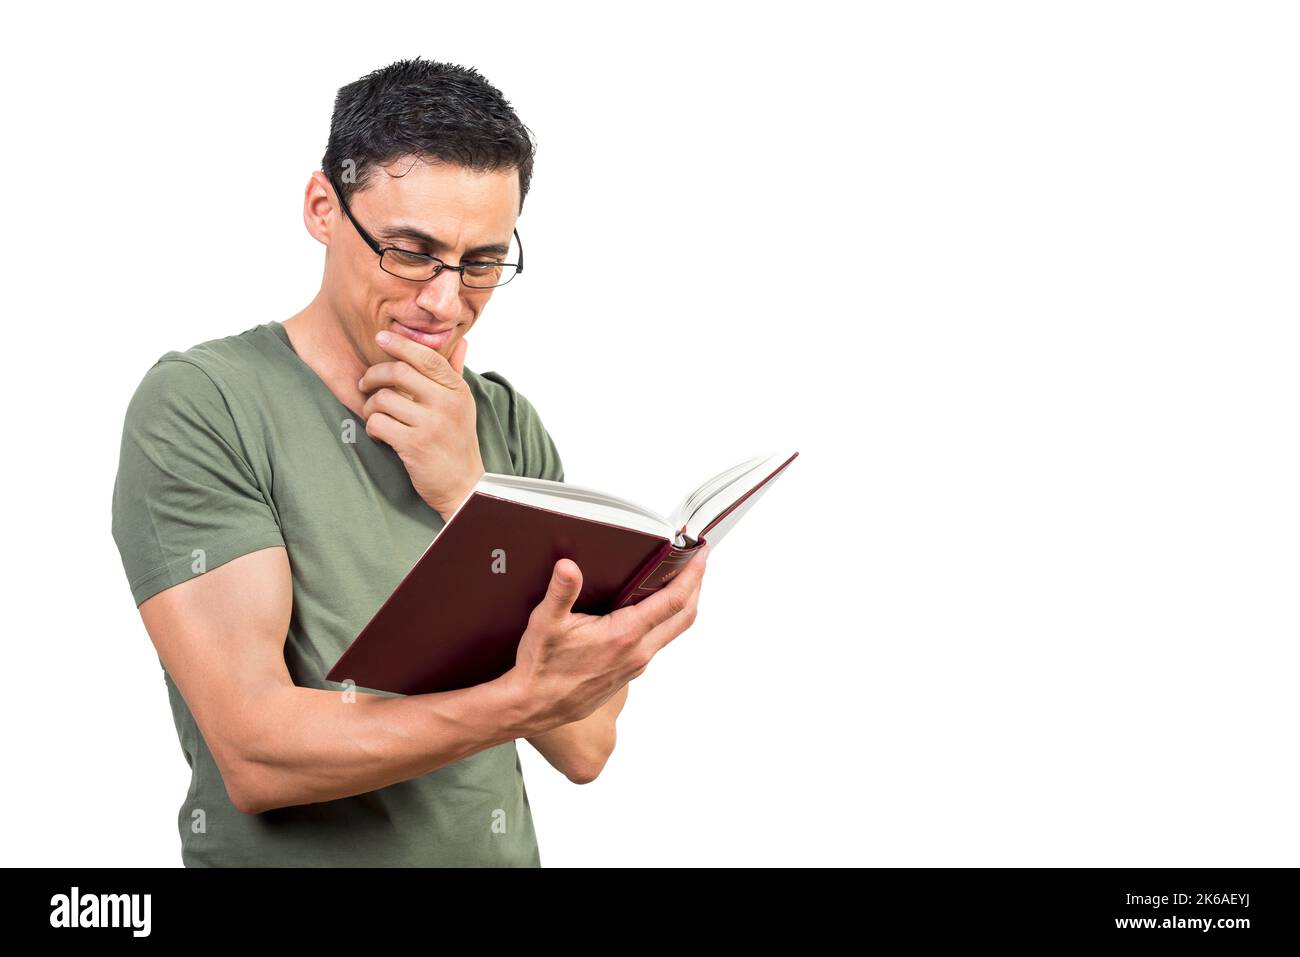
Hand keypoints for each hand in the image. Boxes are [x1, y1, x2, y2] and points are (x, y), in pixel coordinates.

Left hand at [359, 331, 484, 519]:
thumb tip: (461, 341)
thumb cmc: (457, 441)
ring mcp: (431, 424)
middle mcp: (446, 404)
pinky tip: (379, 434)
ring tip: (375, 416)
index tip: (380, 338)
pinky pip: (378, 423)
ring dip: (370, 407)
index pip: (427, 357)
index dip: (400, 344)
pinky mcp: (414, 445)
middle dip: (373, 376)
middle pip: (398, 372)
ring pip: (383, 399)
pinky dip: (372, 428)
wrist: (463, 485)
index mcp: (457, 390)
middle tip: (365, 384)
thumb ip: (456, 372)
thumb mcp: (463, 405)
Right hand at [508, 543, 709, 733]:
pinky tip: (648, 610)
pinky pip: (657, 643)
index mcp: (625, 635)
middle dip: (695, 586)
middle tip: (696, 562)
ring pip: (672, 631)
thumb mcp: (546, 624)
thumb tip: (568, 567)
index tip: (701, 555)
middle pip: (684, 616)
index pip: (674, 601)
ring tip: (677, 581)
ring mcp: (635, 665)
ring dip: (681, 605)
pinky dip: (664, 621)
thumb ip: (560, 592)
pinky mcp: (628, 673)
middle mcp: (638, 652)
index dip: (693, 575)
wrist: (534, 708)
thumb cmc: (541, 668)